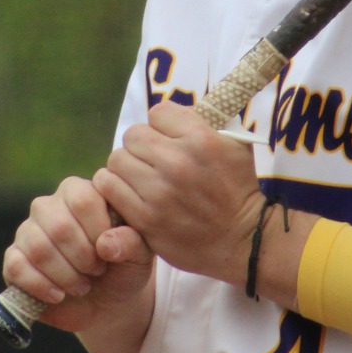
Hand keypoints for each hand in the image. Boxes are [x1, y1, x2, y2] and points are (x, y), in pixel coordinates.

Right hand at [2, 176, 154, 335]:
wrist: (107, 303)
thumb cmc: (124, 267)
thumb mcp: (139, 255)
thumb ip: (132, 242)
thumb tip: (106, 244)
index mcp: (80, 192)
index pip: (83, 199)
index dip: (98, 232)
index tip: (110, 254)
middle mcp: (49, 206)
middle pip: (59, 226)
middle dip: (83, 259)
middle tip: (97, 272)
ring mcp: (27, 232)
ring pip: (38, 248)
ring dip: (66, 276)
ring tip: (82, 286)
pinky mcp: (14, 259)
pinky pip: (17, 267)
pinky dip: (42, 287)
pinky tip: (59, 295)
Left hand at [95, 101, 265, 286]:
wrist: (242, 240)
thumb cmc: (238, 189)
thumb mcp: (234, 146)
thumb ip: (203, 124)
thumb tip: (170, 114)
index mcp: (201, 139)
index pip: (158, 112)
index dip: (162, 124)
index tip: (169, 139)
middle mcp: (177, 162)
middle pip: (133, 134)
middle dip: (142, 145)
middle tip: (152, 160)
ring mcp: (159, 191)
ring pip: (117, 159)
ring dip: (126, 166)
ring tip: (140, 177)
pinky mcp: (144, 217)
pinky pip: (108, 186)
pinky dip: (114, 186)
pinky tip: (128, 191)